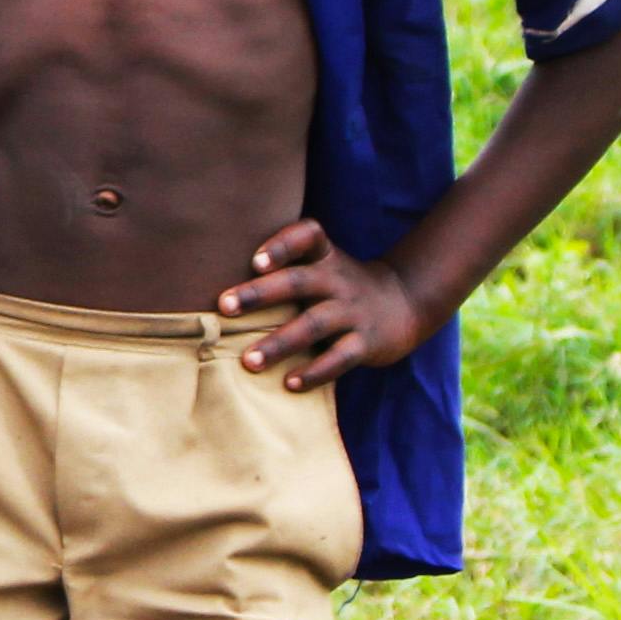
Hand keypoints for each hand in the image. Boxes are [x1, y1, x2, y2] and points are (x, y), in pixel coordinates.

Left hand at [218, 220, 432, 388]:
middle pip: (298, 281)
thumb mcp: (321, 266)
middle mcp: (338, 280)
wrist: (404, 303)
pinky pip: (339, 358)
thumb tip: (216, 286)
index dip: (282, 245)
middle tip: (224, 307)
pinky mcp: (366, 342)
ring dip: (280, 342)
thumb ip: (283, 269)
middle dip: (260, 293)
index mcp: (325, 257)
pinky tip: (289, 383)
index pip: (307, 235)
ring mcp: (353, 311)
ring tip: (248, 361)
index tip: (255, 260)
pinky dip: (315, 372)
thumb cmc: (341, 287)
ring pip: (314, 324)